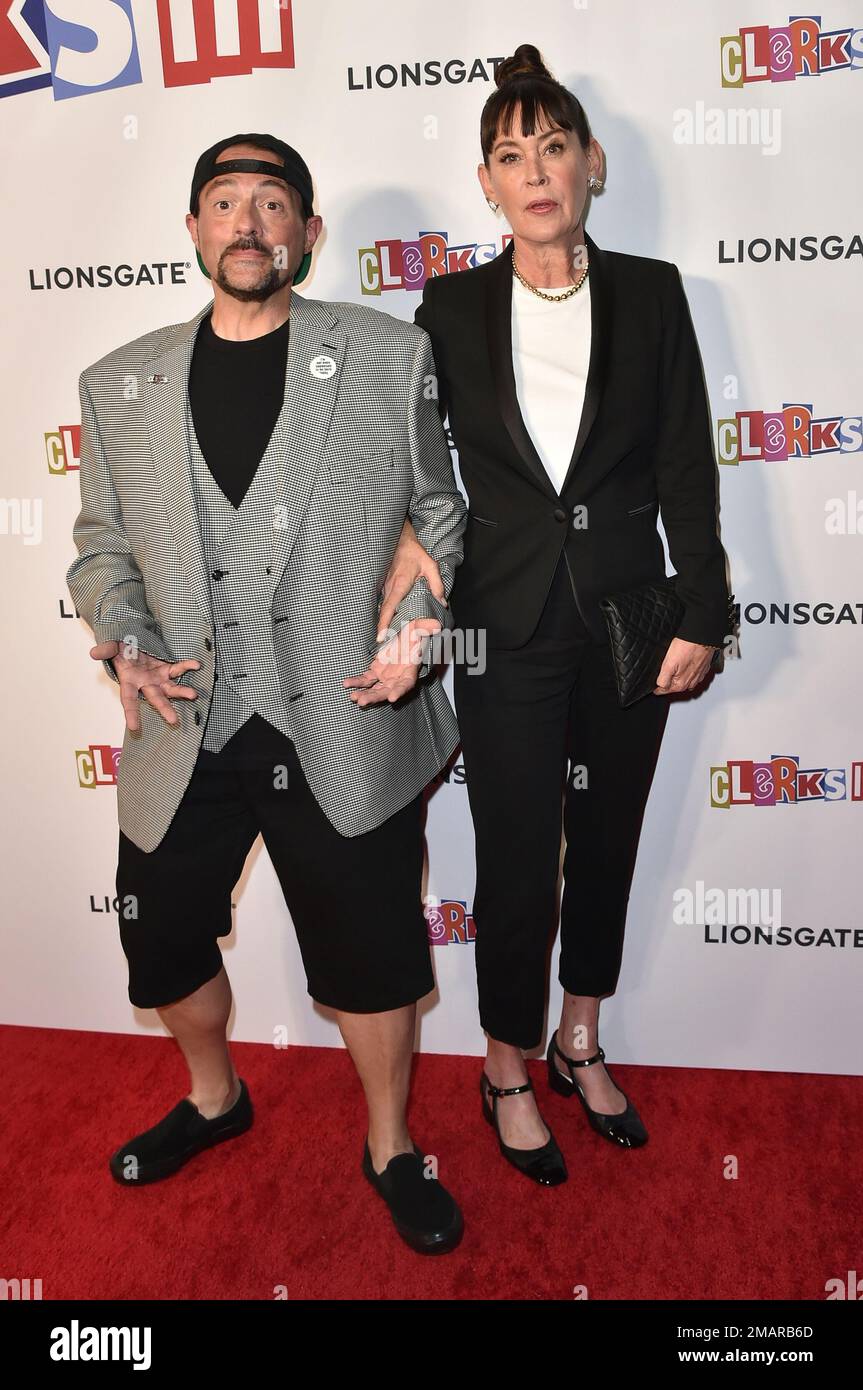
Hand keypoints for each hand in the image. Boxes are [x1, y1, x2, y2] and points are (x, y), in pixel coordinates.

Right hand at [90, 640, 200, 731]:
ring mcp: (158, 678)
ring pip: (171, 688)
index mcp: (129, 681)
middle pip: (155, 698)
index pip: (128, 700)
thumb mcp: (111, 647)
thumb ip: (105, 650)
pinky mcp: (167, 669)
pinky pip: (178, 669)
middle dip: (164, 709)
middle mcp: (145, 683)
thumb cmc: (120, 648)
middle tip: (174, 720)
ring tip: (193, 695)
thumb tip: (93, 653)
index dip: (131, 713)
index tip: (133, 727)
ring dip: (181, 691)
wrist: (132, 641)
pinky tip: (196, 665)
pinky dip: (186, 667)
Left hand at [342, 618, 441, 705]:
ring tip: (353, 697)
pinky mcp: (375, 673)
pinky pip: (365, 680)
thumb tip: (437, 626)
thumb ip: (426, 627)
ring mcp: (386, 677)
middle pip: (387, 691)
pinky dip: (356, 682)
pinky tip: (347, 684)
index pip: (406, 684)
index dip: (400, 691)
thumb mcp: (418, 627)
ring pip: (375, 689)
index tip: (393, 698)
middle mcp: (398, 677)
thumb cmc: (411, 634)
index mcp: (409, 670)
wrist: (401, 636)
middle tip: (363, 701)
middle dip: (375, 697)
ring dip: (364, 694)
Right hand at [376, 518, 444, 637]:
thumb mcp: (430, 566)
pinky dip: (385, 614)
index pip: (389, 607)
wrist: (400, 539)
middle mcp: (389, 588)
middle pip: (383, 612)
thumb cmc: (414, 553)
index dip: (384, 623)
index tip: (380, 637)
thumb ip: (437, 584)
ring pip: (382, 608)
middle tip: (383, 647)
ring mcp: (384, 587)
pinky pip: (383, 603)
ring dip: (384, 623)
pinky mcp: (384, 586)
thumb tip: (442, 602)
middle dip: (382, 630)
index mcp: (399, 585)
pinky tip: (388, 624)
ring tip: (386, 639)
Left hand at [653, 637, 715, 694]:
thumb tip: (659, 687)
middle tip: (665, 670)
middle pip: (674, 686)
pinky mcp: (703, 668)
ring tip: (675, 663)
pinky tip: (686, 660)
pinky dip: (688, 669)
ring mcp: (698, 676)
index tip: (654, 685)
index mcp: (681, 684)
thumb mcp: (668, 664)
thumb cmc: (687, 647)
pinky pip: (692, 672)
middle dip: (668, 680)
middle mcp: (691, 683)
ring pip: (684, 679)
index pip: (664, 690)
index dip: (656, 687)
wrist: (702, 637)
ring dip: (678, 675)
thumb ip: (663, 679)